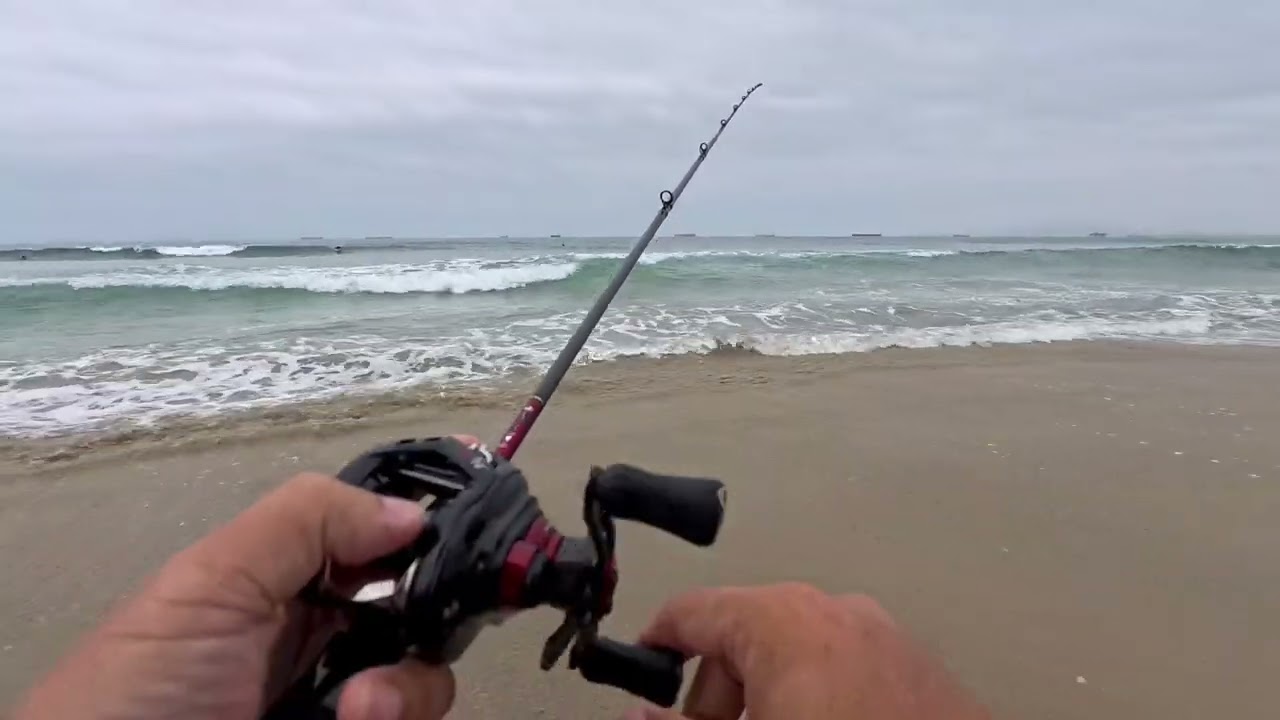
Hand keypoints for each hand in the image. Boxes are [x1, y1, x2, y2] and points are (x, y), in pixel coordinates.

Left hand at [13, 470, 456, 719]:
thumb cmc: (151, 681)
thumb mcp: (214, 579)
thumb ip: (309, 521)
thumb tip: (414, 514)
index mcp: (288, 589)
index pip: (382, 552)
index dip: (423, 546)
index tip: (460, 548)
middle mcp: (324, 647)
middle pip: (421, 618)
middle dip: (430, 622)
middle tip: (415, 633)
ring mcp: (340, 708)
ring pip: (425, 684)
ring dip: (409, 688)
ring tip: (360, 709)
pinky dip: (396, 719)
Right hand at [625, 583, 989, 719]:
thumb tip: (641, 719)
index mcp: (783, 621)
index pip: (691, 611)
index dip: (654, 644)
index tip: (640, 670)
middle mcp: (835, 613)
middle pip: (744, 631)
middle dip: (717, 690)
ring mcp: (883, 637)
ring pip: (796, 651)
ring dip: (768, 695)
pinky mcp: (918, 667)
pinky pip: (844, 667)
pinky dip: (819, 698)